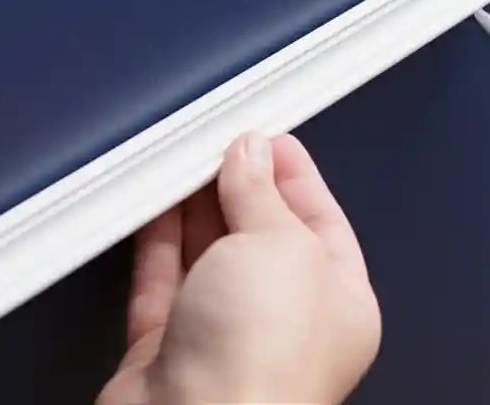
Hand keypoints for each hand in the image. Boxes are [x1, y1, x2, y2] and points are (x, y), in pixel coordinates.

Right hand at [97, 132, 380, 404]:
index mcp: (340, 302)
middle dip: (238, 185)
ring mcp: (225, 338)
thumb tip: (249, 155)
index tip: (263, 135)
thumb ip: (262, 194)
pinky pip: (161, 281)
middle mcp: (285, 323)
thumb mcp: (280, 245)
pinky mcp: (167, 349)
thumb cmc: (263, 355)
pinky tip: (149, 201)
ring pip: (208, 256)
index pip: (320, 221)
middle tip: (212, 140)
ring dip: (192, 207)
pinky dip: (154, 240)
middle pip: (260, 235)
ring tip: (178, 158)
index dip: (292, 174)